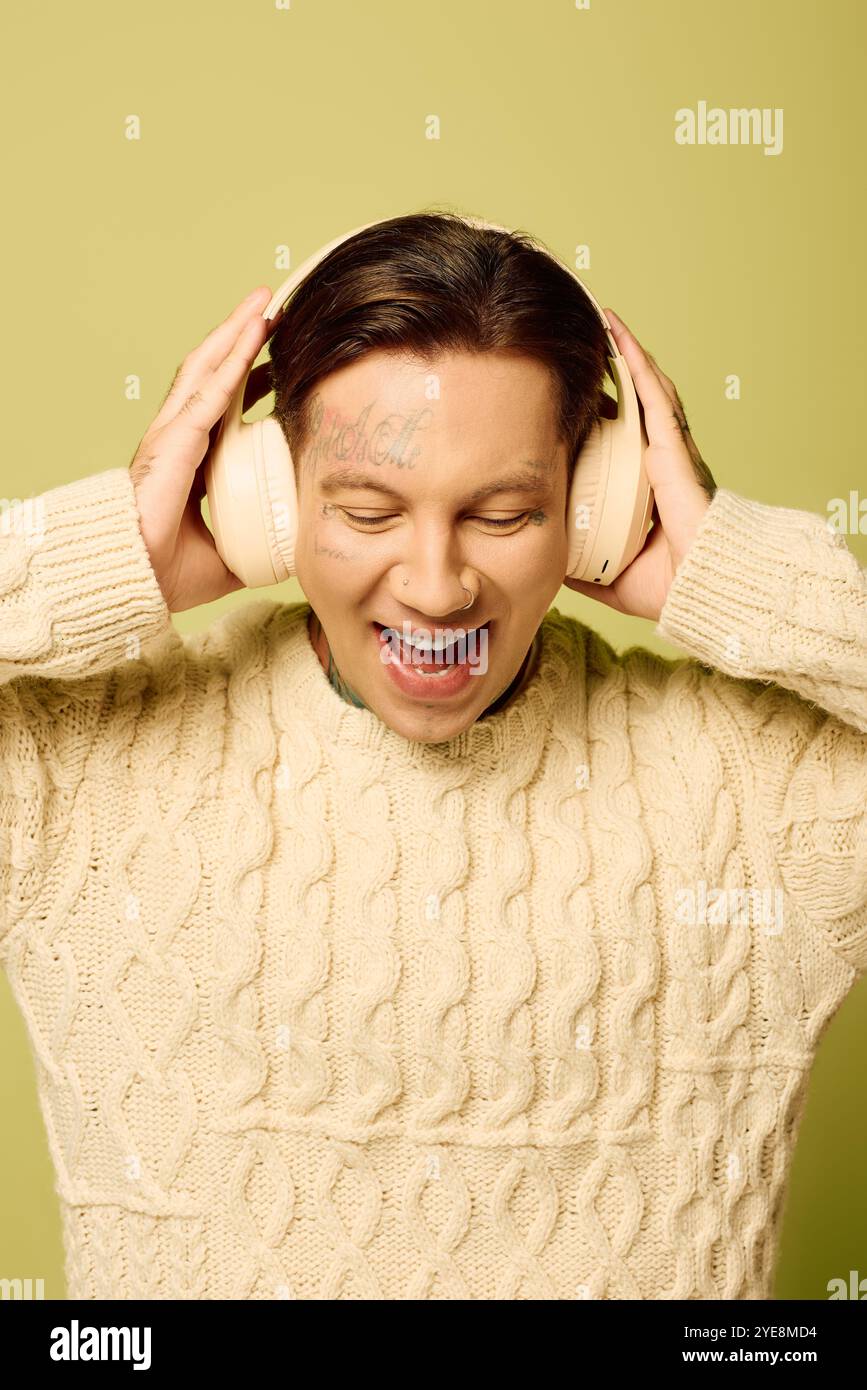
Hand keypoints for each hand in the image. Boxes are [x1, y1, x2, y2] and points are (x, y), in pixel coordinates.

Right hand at [129, 286, 282, 612]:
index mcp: (189, 459)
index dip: (245, 379)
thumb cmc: (167, 569)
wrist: (135, 578)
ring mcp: (174, 433)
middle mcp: (179, 437)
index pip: (220, 405)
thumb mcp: (228, 556)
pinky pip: (211, 390)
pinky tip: (252, 334)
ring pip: (208, 368)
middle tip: (271, 311)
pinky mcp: (175, 438)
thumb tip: (292, 551)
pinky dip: (233, 359)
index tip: (274, 365)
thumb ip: (256, 545)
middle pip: (212, 373)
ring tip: (263, 303)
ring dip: (235, 332)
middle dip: (239, 339)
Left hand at [564, 308, 716, 621]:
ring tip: (602, 320)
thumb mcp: (610, 577)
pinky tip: (618, 335)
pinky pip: (653, 394)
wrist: (704, 589)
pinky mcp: (673, 446)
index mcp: (649, 487)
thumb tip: (550, 563)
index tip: (580, 394)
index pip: (624, 439)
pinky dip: (636, 361)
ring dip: (625, 352)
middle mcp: (661, 461)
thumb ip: (581, 567)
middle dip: (616, 369)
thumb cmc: (672, 586)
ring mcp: (670, 449)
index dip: (605, 411)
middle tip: (588, 340)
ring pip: (646, 387)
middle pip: (636, 403)